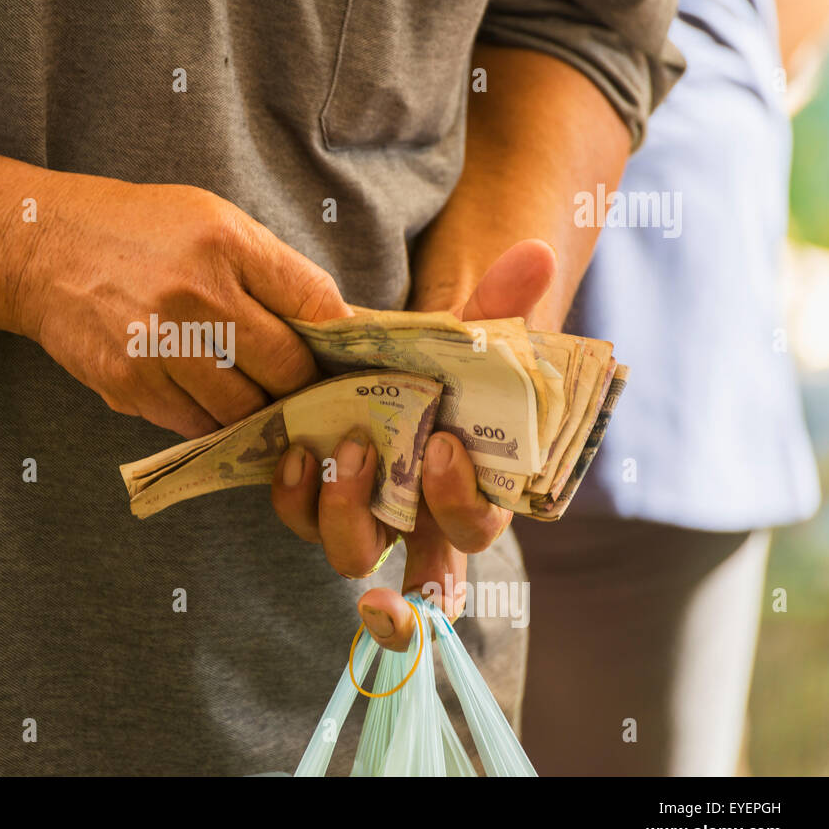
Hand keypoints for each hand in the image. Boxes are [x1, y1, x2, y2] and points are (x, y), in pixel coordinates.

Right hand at [15, 176, 351, 437]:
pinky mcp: (128, 383)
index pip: (316, 302)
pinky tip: (203, 395)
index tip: (342, 354)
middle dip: (300, 382)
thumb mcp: (211, 220)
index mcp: (225, 243)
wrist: (41, 246)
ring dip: (255, 408)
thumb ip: (271, 269)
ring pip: (242, 408)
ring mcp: (159, 345)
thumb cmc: (138, 231)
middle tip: (299, 385)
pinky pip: (194, 423)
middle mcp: (195, 295)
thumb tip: (336, 324)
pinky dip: (208, 417)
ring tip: (251, 394)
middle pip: (286, 368)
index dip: (338, 337)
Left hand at [270, 239, 557, 648]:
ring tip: (332, 445)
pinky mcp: (320, 495)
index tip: (442, 447)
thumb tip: (535, 257)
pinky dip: (294, 492)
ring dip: (336, 508)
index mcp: (472, 491)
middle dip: (384, 522)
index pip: (478, 533)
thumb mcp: (471, 331)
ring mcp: (368, 512)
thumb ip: (501, 304)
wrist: (393, 353)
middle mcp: (420, 518)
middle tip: (365, 456)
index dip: (460, 507)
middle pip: (408, 572)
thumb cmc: (447, 358)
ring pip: (349, 550)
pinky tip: (292, 449)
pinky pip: (302, 516)